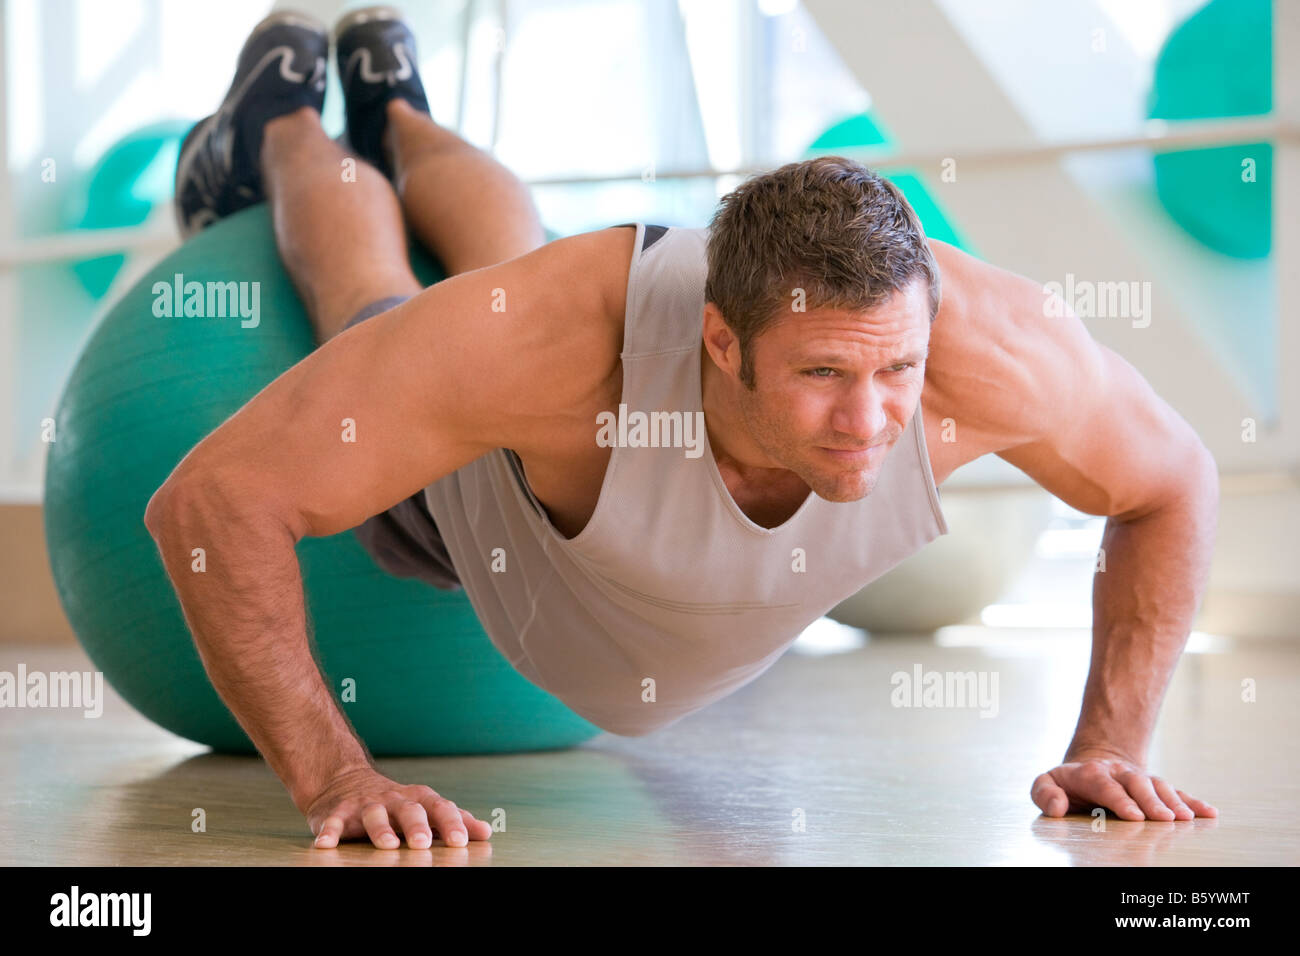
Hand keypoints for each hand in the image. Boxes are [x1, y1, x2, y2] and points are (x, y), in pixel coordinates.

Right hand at [304, 766, 493, 848]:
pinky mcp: (338, 812)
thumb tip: (486, 832)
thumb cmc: (395, 804)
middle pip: (409, 810)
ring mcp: (366, 805)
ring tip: (387, 846)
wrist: (346, 782)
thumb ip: (454, 820)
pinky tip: (326, 844)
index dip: (452, 823)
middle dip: (417, 826)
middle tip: (423, 844)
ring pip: (374, 814)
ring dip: (380, 829)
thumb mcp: (425, 808)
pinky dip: (330, 832)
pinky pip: (334, 821)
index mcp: (419, 800)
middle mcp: (394, 800)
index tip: (463, 841)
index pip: (440, 809)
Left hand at [1030, 748, 1217, 820]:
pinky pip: (1177, 793)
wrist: (1094, 764)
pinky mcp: (1156, 788)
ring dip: (1174, 803)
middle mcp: (1120, 774)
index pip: (1106, 786)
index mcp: (1091, 774)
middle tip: (1166, 819)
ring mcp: (1140, 780)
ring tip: (1186, 819)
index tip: (1134, 816)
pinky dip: (1193, 803)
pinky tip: (1209, 814)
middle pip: (1138, 785)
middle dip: (1152, 802)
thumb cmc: (1067, 783)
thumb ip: (1044, 794)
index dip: (1120, 800)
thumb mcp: (1047, 783)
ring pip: (1160, 787)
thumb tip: (1057, 807)